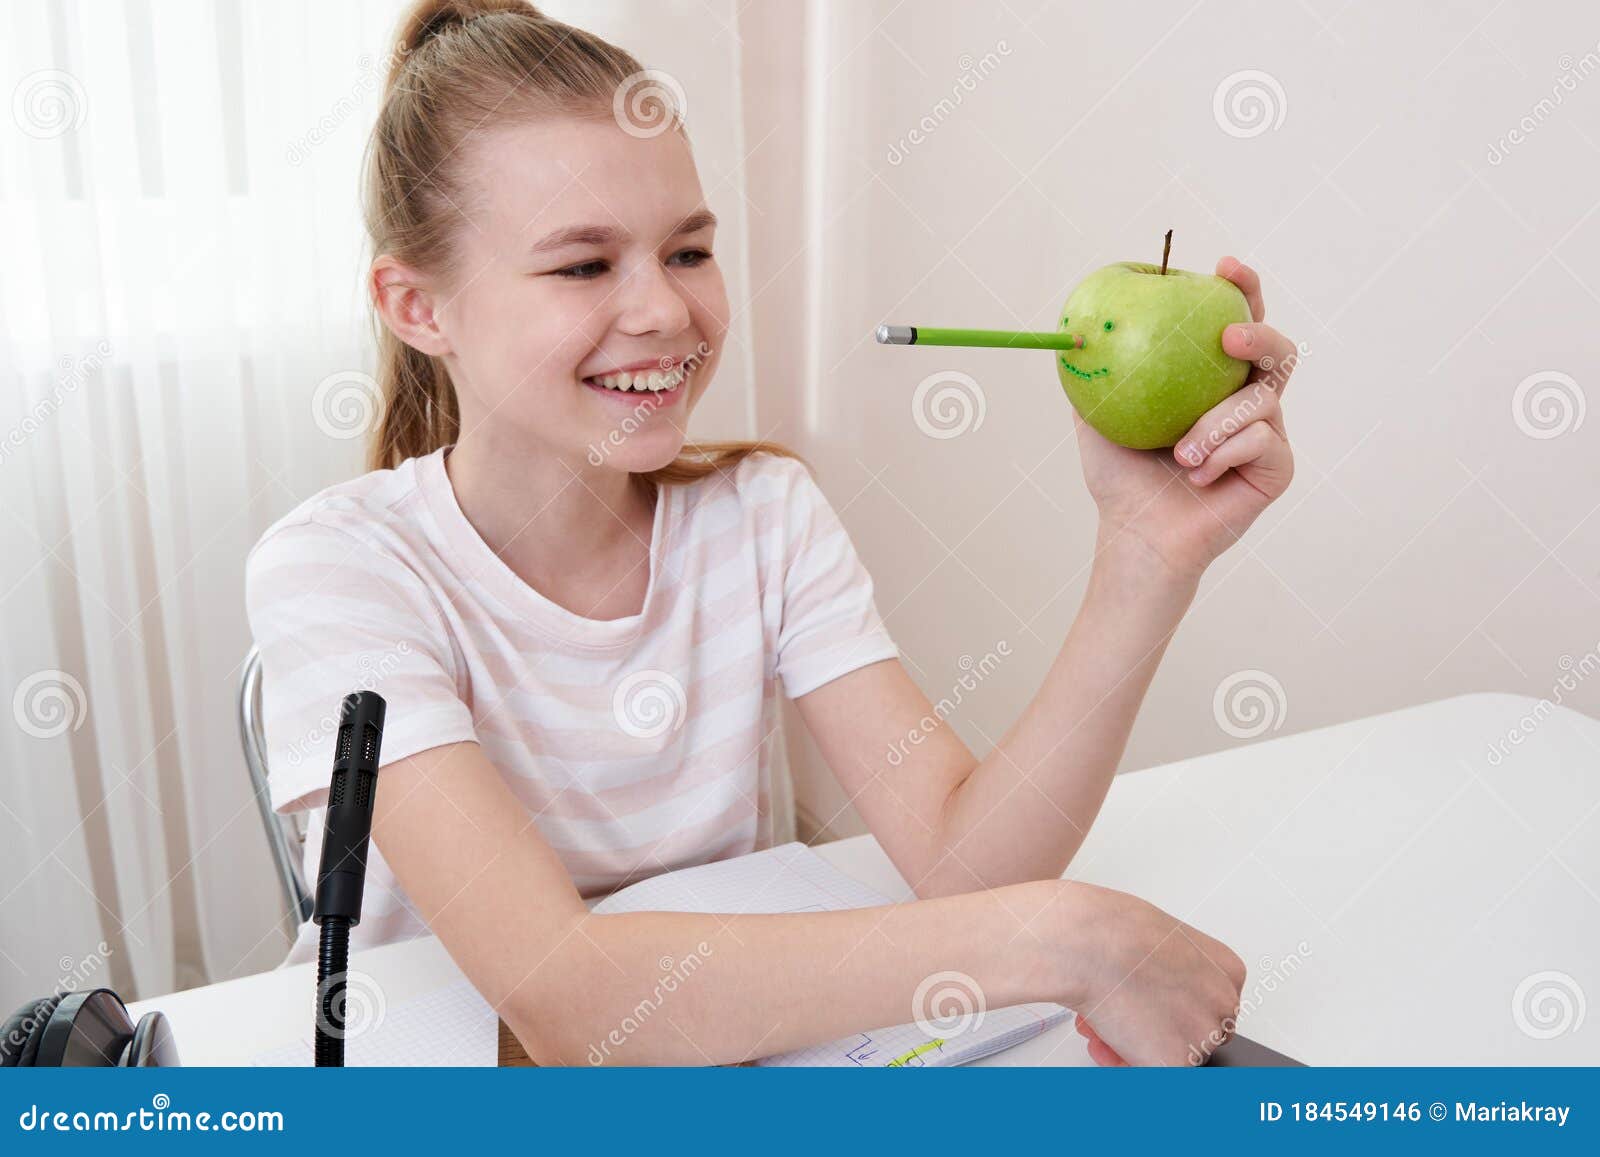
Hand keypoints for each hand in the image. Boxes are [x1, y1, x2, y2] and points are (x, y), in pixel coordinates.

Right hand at [1045, 880, 1245, 1066]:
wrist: (1092, 944)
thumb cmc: (1114, 930)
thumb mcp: (1160, 941)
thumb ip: (1172, 972)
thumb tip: (1157, 989)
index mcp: (1227, 971)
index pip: (1210, 1005)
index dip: (1174, 1010)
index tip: (1155, 1008)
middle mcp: (1223, 1004)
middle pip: (1197, 1033)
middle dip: (1156, 1030)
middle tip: (1124, 1018)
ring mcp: (1203, 1035)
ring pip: (1173, 1055)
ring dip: (1136, 1046)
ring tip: (1100, 1026)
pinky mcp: (1177, 1061)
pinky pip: (1152, 1073)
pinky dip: (1125, 1062)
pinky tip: (1103, 1039)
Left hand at [1075, 257, 1297, 582]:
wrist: (1135, 533)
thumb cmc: (1119, 477)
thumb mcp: (1097, 414)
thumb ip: (1097, 368)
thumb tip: (1079, 320)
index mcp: (1212, 379)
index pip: (1237, 321)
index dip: (1240, 288)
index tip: (1221, 267)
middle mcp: (1246, 400)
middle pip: (1277, 348)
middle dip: (1259, 331)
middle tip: (1226, 336)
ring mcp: (1267, 433)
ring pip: (1262, 398)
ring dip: (1216, 421)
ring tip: (1180, 450)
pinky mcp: (1277, 467)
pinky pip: (1263, 440)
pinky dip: (1224, 453)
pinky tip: (1197, 473)